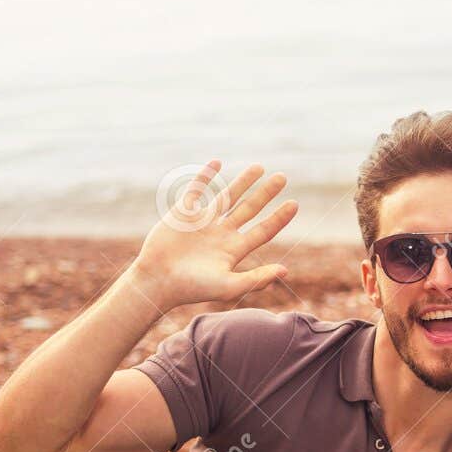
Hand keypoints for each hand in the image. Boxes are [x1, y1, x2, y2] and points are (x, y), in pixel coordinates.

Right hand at [130, 161, 297, 313]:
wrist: (157, 281)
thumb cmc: (192, 288)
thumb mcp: (229, 286)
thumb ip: (257, 279)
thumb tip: (285, 271)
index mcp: (234, 250)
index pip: (263, 231)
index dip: (279, 218)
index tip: (294, 204)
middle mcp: (222, 234)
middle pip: (249, 209)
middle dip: (266, 193)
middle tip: (282, 177)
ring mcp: (203, 223)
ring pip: (227, 196)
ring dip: (243, 182)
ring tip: (259, 167)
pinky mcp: (183, 214)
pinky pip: (196, 190)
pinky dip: (205, 176)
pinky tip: (217, 163)